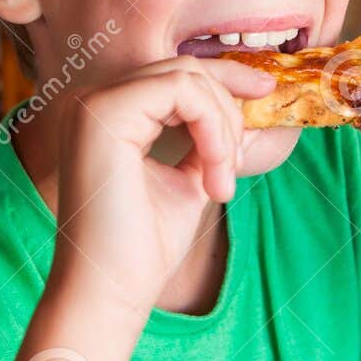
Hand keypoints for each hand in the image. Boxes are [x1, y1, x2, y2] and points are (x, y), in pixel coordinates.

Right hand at [51, 57, 274, 324]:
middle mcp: (92, 102)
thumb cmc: (142, 248)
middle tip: (231, 170)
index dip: (226, 79)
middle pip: (184, 69)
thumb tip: (245, 111)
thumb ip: (204, 142)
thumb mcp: (186, 180)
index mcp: (108, 116)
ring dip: (222, 127)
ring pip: (187, 77)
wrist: (111, 291)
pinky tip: (212, 172)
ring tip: (220, 180)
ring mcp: (93, 104)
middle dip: (229, 110)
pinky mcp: (102, 114)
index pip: (174, 76)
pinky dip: (211, 127)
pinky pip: (181, 91)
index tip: (268, 92)